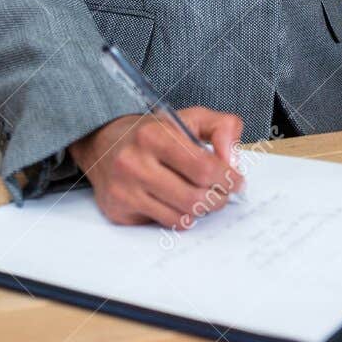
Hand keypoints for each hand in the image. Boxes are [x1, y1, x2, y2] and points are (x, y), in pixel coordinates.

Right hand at [69, 106, 244, 230]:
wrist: (104, 143)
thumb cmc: (155, 132)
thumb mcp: (192, 117)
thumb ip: (223, 129)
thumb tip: (233, 162)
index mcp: (155, 135)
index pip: (203, 167)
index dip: (227, 178)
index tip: (237, 182)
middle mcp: (134, 162)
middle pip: (194, 197)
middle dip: (218, 198)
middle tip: (223, 194)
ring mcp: (124, 189)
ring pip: (181, 216)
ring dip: (202, 211)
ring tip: (204, 198)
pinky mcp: (118, 210)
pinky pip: (164, 224)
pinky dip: (181, 217)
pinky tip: (180, 203)